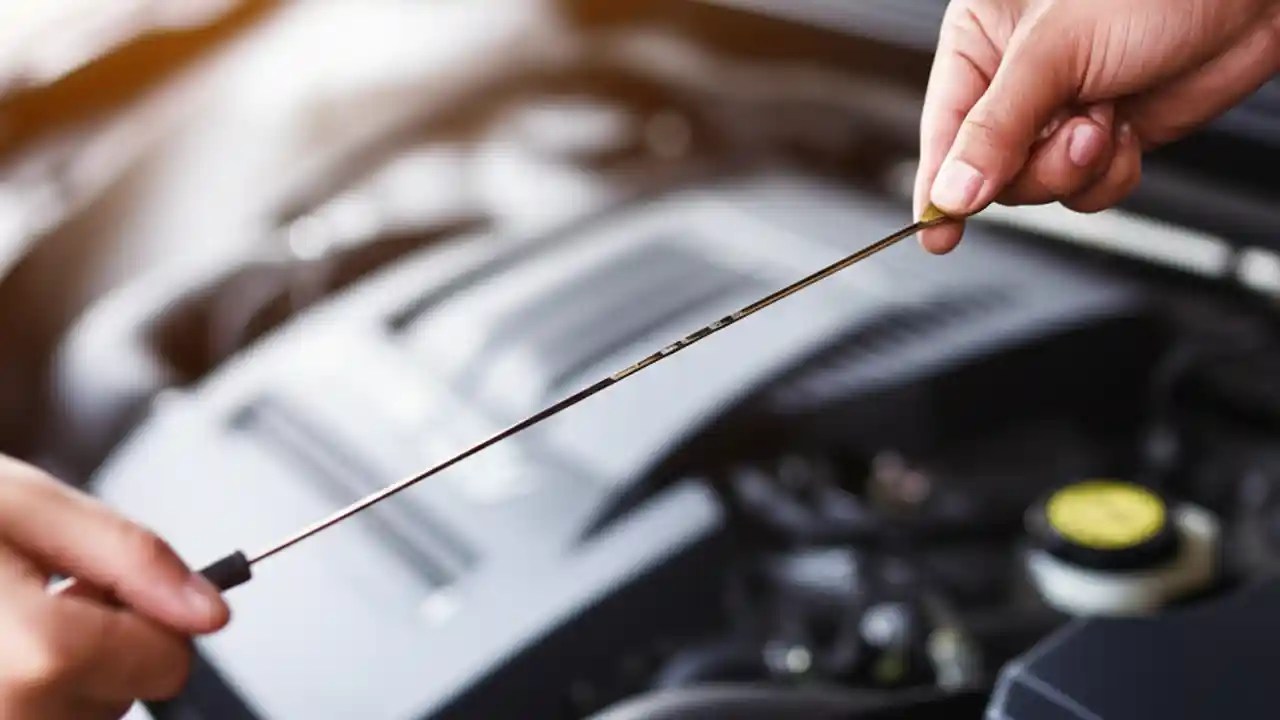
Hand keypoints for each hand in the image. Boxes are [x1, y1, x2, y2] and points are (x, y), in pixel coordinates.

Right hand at [0, 456, 229, 718]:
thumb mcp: (29, 508)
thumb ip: (129, 554)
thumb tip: (211, 609)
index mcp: (34, 654)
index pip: (167, 664)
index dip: (152, 614)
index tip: (104, 581)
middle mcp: (9, 713)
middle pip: (129, 694)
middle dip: (101, 639)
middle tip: (38, 593)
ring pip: (86, 711)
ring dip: (62, 666)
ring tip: (7, 618)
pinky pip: (44, 714)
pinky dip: (34, 684)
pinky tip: (2, 644)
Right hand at [915, 0, 1279, 252]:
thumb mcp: (1052, 53)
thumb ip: (995, 129)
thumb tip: (951, 194)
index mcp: (981, 40)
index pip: (942, 126)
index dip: (938, 182)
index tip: (935, 228)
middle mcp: (1014, 82)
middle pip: (987, 169)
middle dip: (1032, 165)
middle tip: (1071, 136)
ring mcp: (1060, 115)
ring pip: (1035, 186)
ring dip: (1074, 169)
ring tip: (1105, 122)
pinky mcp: (1103, 140)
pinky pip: (1083, 192)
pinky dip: (1108, 175)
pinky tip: (1126, 133)